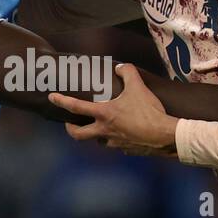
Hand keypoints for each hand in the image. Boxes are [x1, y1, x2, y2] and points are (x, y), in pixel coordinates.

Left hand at [48, 64, 179, 153]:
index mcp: (104, 114)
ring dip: (96, 133)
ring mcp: (114, 143)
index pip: (76, 107)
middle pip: (78, 135)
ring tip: (102, 125)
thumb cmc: (149, 111)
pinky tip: (125, 132)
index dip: (61, 101)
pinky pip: (116, 145)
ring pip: (98, 140)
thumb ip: (127, 72)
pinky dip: (116, 139)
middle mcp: (104, 131)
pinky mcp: (126, 150)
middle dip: (70, 128)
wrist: (165, 136)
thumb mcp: (138, 86)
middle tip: (70, 123)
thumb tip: (119, 67)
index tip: (52, 97)